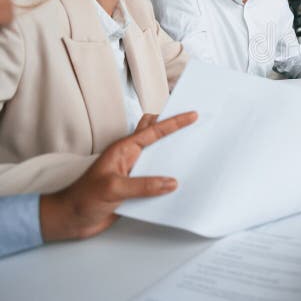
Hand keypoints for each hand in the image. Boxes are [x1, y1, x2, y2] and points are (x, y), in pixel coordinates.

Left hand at [39, 111, 197, 241]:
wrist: (69, 220)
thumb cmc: (82, 199)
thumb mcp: (113, 189)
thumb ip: (143, 185)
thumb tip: (171, 182)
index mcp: (123, 149)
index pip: (154, 131)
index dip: (174, 122)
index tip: (192, 116)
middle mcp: (130, 157)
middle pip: (156, 136)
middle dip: (175, 129)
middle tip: (196, 126)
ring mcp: (132, 172)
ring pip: (158, 158)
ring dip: (173, 155)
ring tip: (194, 153)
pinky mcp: (135, 188)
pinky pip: (157, 179)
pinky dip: (168, 179)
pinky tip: (180, 183)